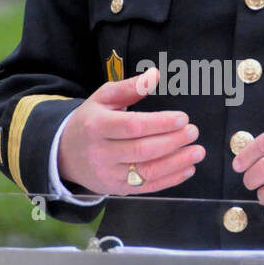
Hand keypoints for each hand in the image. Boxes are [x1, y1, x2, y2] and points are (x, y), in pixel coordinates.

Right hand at [57, 67, 204, 194]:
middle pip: (142, 150)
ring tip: (198, 151)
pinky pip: (148, 187)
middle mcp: (101, 153)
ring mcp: (109, 174)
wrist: (65, 154)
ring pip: (147, 172)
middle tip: (193, 132)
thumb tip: (154, 75)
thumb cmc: (90, 121)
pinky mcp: (117, 189)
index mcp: (96, 126)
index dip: (160, 124)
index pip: (132, 126)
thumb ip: (128, 87)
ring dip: (177, 162)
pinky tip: (188, 168)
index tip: (183, 118)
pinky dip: (171, 179)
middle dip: (172, 142)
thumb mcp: (102, 98)